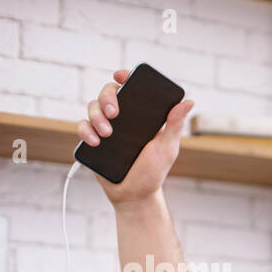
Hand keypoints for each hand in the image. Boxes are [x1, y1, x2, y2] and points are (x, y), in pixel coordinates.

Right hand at [75, 68, 194, 206]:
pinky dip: (86, 130)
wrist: (134, 195)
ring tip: (107, 133)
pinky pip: (82, 126)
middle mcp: (122, 118)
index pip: (131, 89)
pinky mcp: (92, 139)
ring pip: (93, 107)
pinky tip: (95, 141)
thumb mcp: (167, 148)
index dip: (125, 77)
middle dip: (107, 97)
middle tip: (114, 113)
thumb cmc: (153, 171)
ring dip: (96, 115)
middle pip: (108, 93)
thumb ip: (174, 125)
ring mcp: (106, 127)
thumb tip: (189, 101)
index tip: (120, 76)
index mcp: (141, 115)